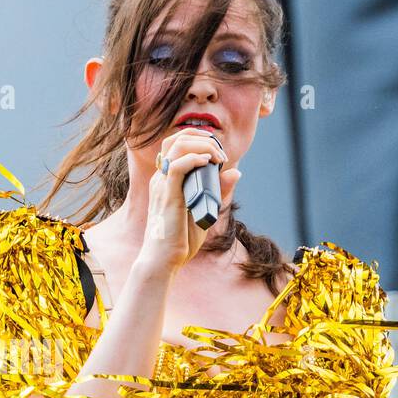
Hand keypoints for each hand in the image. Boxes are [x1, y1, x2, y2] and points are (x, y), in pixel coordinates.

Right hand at [139, 127, 237, 274]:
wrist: (164, 261)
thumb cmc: (179, 241)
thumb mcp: (205, 210)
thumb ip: (218, 191)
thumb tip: (236, 172)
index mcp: (166, 180)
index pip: (177, 144)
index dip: (199, 140)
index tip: (218, 153)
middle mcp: (161, 178)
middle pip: (176, 138)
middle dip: (202, 137)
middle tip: (220, 152)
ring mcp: (162, 185)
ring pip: (177, 146)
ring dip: (202, 145)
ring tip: (218, 158)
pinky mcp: (167, 195)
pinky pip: (177, 166)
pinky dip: (195, 159)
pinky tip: (209, 164)